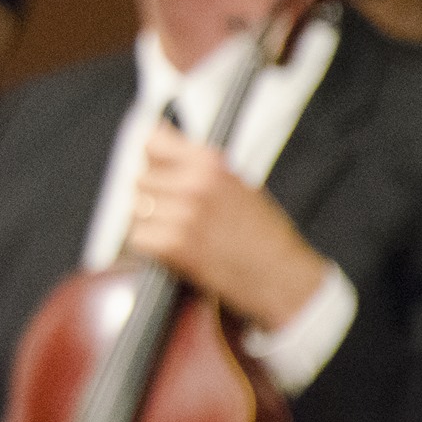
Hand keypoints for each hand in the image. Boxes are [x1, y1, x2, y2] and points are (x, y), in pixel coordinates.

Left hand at [126, 123, 328, 330]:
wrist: (284, 279)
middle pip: (142, 180)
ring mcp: (183, 215)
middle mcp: (194, 185)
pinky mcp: (174, 245)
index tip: (153, 166)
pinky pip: (139, 237)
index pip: (154, 143)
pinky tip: (174, 251)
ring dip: (150, 222)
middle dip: (153, 196)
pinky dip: (150, 246)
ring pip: (138, 209)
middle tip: (173, 213)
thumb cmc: (265, 236)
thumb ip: (197, 165)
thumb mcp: (238, 185)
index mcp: (210, 164)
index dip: (151, 158)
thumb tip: (160, 142)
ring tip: (178, 233)